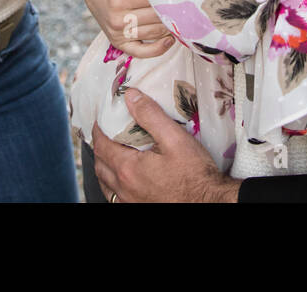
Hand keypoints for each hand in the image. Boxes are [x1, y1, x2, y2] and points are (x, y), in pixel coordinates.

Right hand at [82, 0, 172, 57]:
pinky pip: (142, 52)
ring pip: (154, 32)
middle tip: (189, 1)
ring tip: (181, 14)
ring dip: (170, 25)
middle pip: (157, 17)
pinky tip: (170, 38)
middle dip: (173, 9)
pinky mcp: (120, 43)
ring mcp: (118, 34)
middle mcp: (118, 19)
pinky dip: (159, 49)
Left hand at [90, 88, 239, 202]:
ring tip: (111, 154)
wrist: (208, 202)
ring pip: (105, 183)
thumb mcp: (175, 138)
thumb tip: (130, 96)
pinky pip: (115, 197)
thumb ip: (150, 115)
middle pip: (99, 164)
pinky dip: (112, 185)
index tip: (100, 120)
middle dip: (99, 147)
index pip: (101, 145)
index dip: (98, 130)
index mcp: (128, 168)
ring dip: (104, 167)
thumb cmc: (195, 174)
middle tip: (105, 134)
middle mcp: (124, 187)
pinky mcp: (138, 209)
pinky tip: (122, 180)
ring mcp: (130, 201)